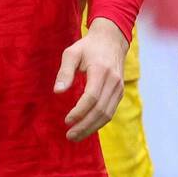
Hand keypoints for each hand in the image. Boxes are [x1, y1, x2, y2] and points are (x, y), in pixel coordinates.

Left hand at [55, 17, 128, 141]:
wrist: (111, 40)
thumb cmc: (88, 47)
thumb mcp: (72, 53)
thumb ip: (64, 72)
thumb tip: (58, 92)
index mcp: (101, 71)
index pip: (92, 97)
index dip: (80, 112)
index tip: (66, 120)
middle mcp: (113, 81)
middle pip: (101, 110)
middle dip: (85, 126)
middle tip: (70, 136)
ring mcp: (119, 88)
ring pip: (107, 114)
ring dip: (92, 128)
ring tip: (76, 136)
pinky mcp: (119, 93)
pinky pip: (110, 111)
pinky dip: (98, 122)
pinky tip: (86, 127)